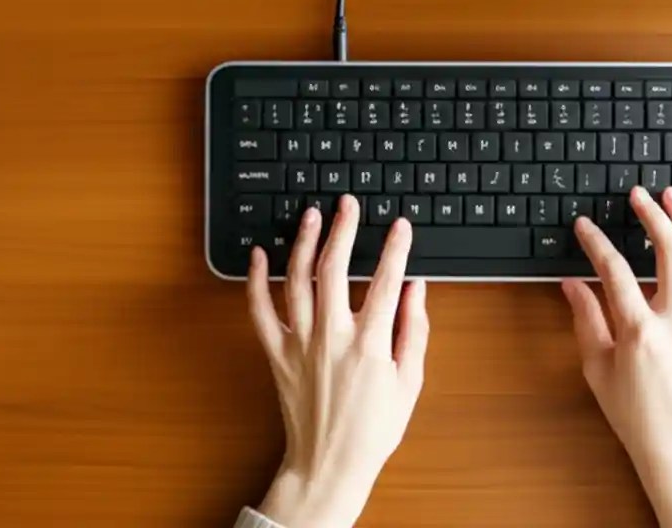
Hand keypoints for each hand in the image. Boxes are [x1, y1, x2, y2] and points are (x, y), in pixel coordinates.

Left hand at [246, 195, 428, 527]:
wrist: (329, 465)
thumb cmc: (372, 430)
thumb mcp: (410, 383)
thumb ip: (414, 331)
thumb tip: (415, 290)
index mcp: (369, 344)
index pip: (385, 281)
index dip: (394, 247)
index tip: (400, 225)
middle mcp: (331, 337)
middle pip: (334, 268)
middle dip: (343, 229)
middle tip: (348, 205)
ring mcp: (300, 344)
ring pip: (296, 280)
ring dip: (303, 242)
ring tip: (311, 215)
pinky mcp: (276, 354)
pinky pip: (259, 311)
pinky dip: (256, 281)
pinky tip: (259, 255)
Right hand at [562, 186, 671, 527]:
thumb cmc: (634, 413)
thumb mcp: (596, 368)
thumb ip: (585, 320)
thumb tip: (571, 283)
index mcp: (639, 333)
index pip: (614, 271)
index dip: (596, 242)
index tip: (585, 225)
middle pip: (668, 252)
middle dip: (652, 216)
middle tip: (638, 196)